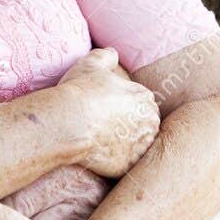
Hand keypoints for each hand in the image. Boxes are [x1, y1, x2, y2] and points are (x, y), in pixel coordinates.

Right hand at [55, 48, 159, 177]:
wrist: (69, 122)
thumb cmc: (80, 91)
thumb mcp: (92, 63)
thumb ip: (106, 56)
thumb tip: (112, 53)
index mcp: (145, 98)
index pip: (141, 106)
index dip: (125, 110)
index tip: (109, 114)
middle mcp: (150, 122)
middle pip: (144, 127)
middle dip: (129, 129)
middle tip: (107, 131)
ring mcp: (142, 146)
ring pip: (138, 148)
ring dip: (126, 148)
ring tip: (105, 146)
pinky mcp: (130, 166)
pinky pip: (127, 166)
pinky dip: (117, 164)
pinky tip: (102, 158)